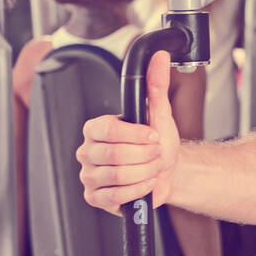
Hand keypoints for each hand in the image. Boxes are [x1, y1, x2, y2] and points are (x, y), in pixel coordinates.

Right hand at [77, 52, 178, 213]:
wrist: (168, 170)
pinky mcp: (95, 197)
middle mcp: (87, 151)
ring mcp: (89, 176)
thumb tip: (159, 58)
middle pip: (115, 155)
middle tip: (156, 152)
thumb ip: (156, 85)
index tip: (155, 135)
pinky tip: (146, 182)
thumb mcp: (159, 113)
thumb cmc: (158, 142)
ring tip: (153, 166)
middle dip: (146, 155)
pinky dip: (139, 189)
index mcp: (96, 129)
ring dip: (146, 172)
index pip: (108, 129)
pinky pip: (116, 196)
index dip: (137, 134)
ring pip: (118, 176)